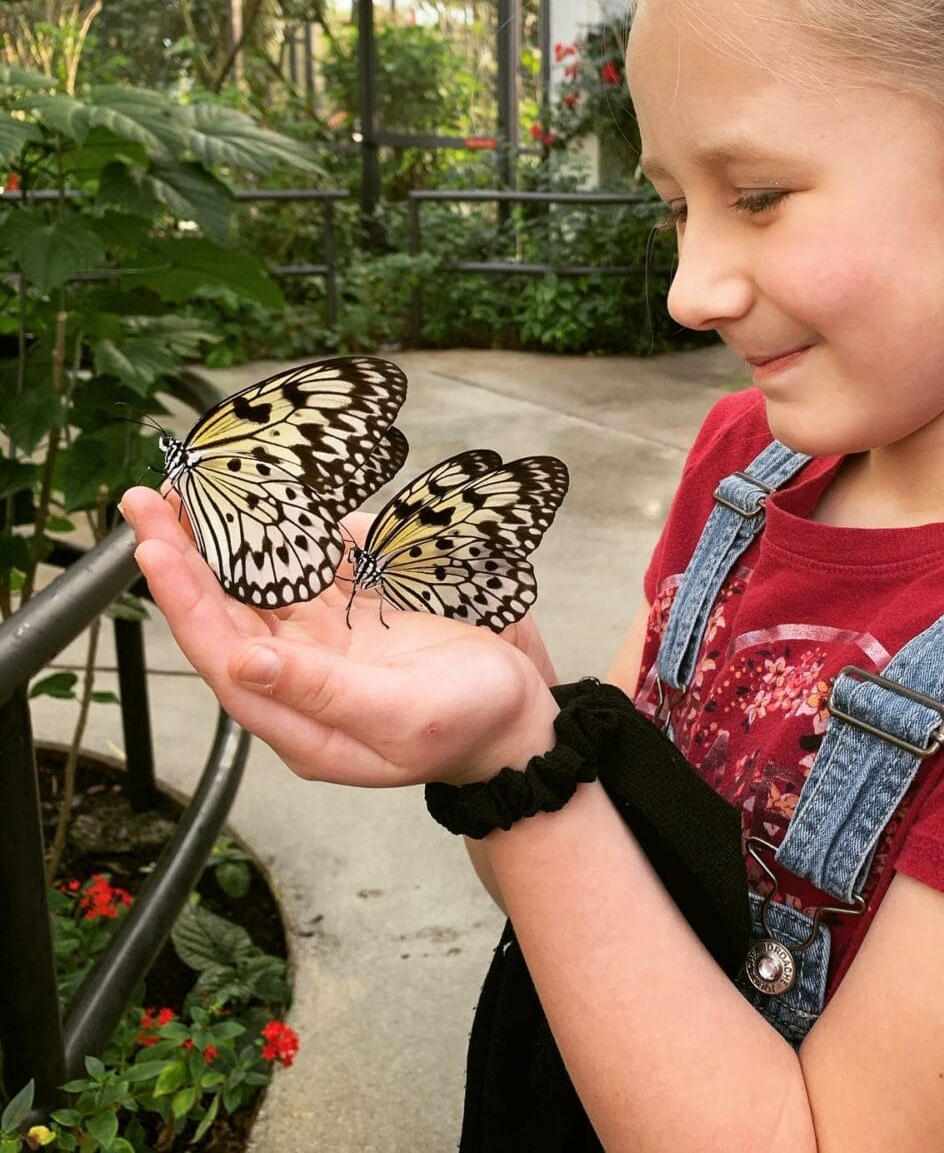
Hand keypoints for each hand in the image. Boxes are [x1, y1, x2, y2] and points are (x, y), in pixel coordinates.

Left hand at [119, 486, 560, 788]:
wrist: (519, 723)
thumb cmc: (469, 726)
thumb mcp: (401, 717)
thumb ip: (322, 693)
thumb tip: (245, 664)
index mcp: (299, 721)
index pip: (222, 654)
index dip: (184, 600)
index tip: (154, 547)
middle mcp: (299, 682)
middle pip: (225, 615)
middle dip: (182, 558)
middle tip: (148, 501)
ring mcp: (324, 648)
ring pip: (255, 590)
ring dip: (219, 544)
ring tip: (184, 494)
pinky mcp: (351, 620)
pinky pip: (303, 573)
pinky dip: (276, 539)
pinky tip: (254, 508)